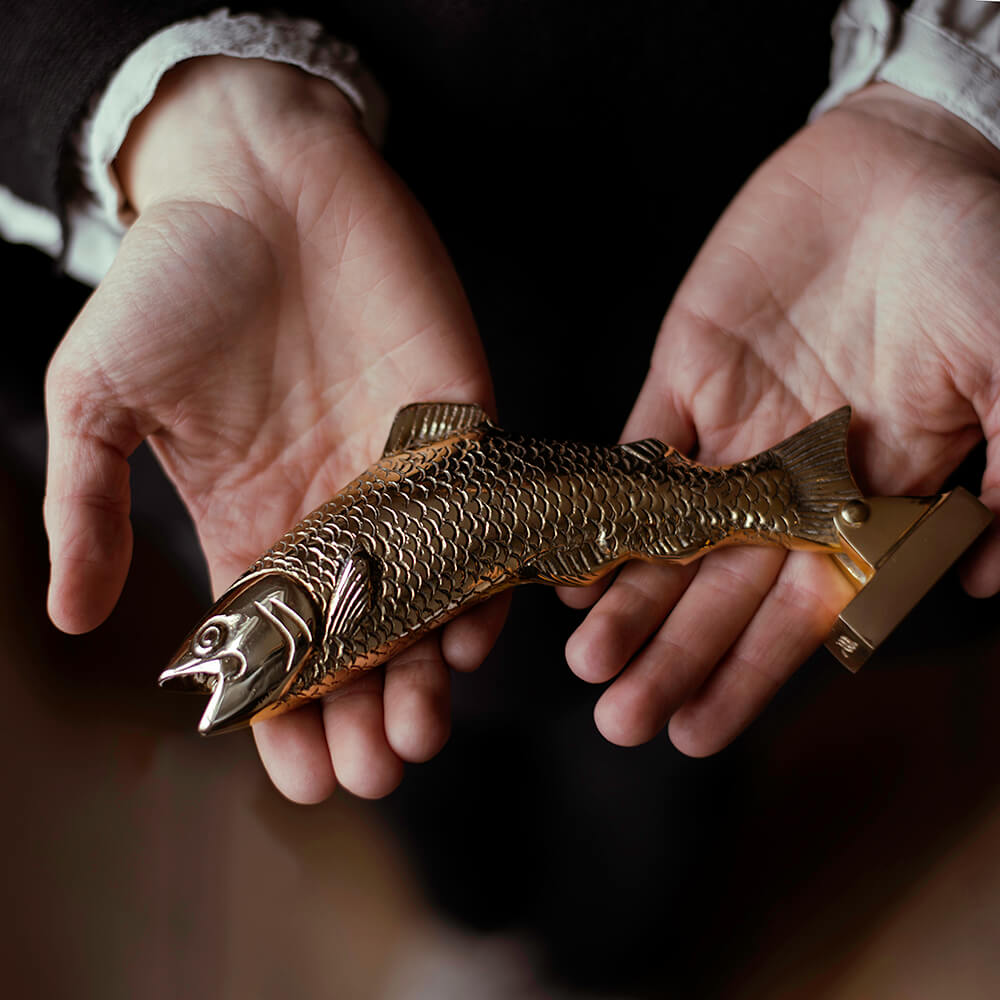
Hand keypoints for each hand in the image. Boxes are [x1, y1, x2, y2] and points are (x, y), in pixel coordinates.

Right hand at [44, 57, 501, 801]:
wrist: (259, 180)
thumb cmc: (172, 279)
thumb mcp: (98, 396)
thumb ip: (86, 505)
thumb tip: (74, 619)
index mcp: (252, 528)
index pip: (277, 652)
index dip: (287, 720)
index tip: (303, 778)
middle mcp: (333, 521)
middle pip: (363, 650)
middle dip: (370, 719)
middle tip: (377, 768)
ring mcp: (402, 483)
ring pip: (430, 607)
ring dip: (430, 676)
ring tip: (420, 726)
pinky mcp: (460, 432)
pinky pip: (486, 525)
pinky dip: (485, 584)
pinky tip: (474, 635)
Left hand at [562, 83, 999, 753]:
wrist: (907, 159)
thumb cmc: (980, 252)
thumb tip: (983, 584)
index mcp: (876, 490)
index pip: (804, 607)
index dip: (751, 672)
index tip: (699, 731)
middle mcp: (796, 477)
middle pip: (723, 588)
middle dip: (674, 654)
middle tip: (621, 719)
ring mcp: (736, 430)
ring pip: (670, 536)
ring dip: (629, 599)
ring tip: (585, 661)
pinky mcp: (686, 375)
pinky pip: (637, 450)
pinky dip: (602, 503)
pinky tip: (567, 559)